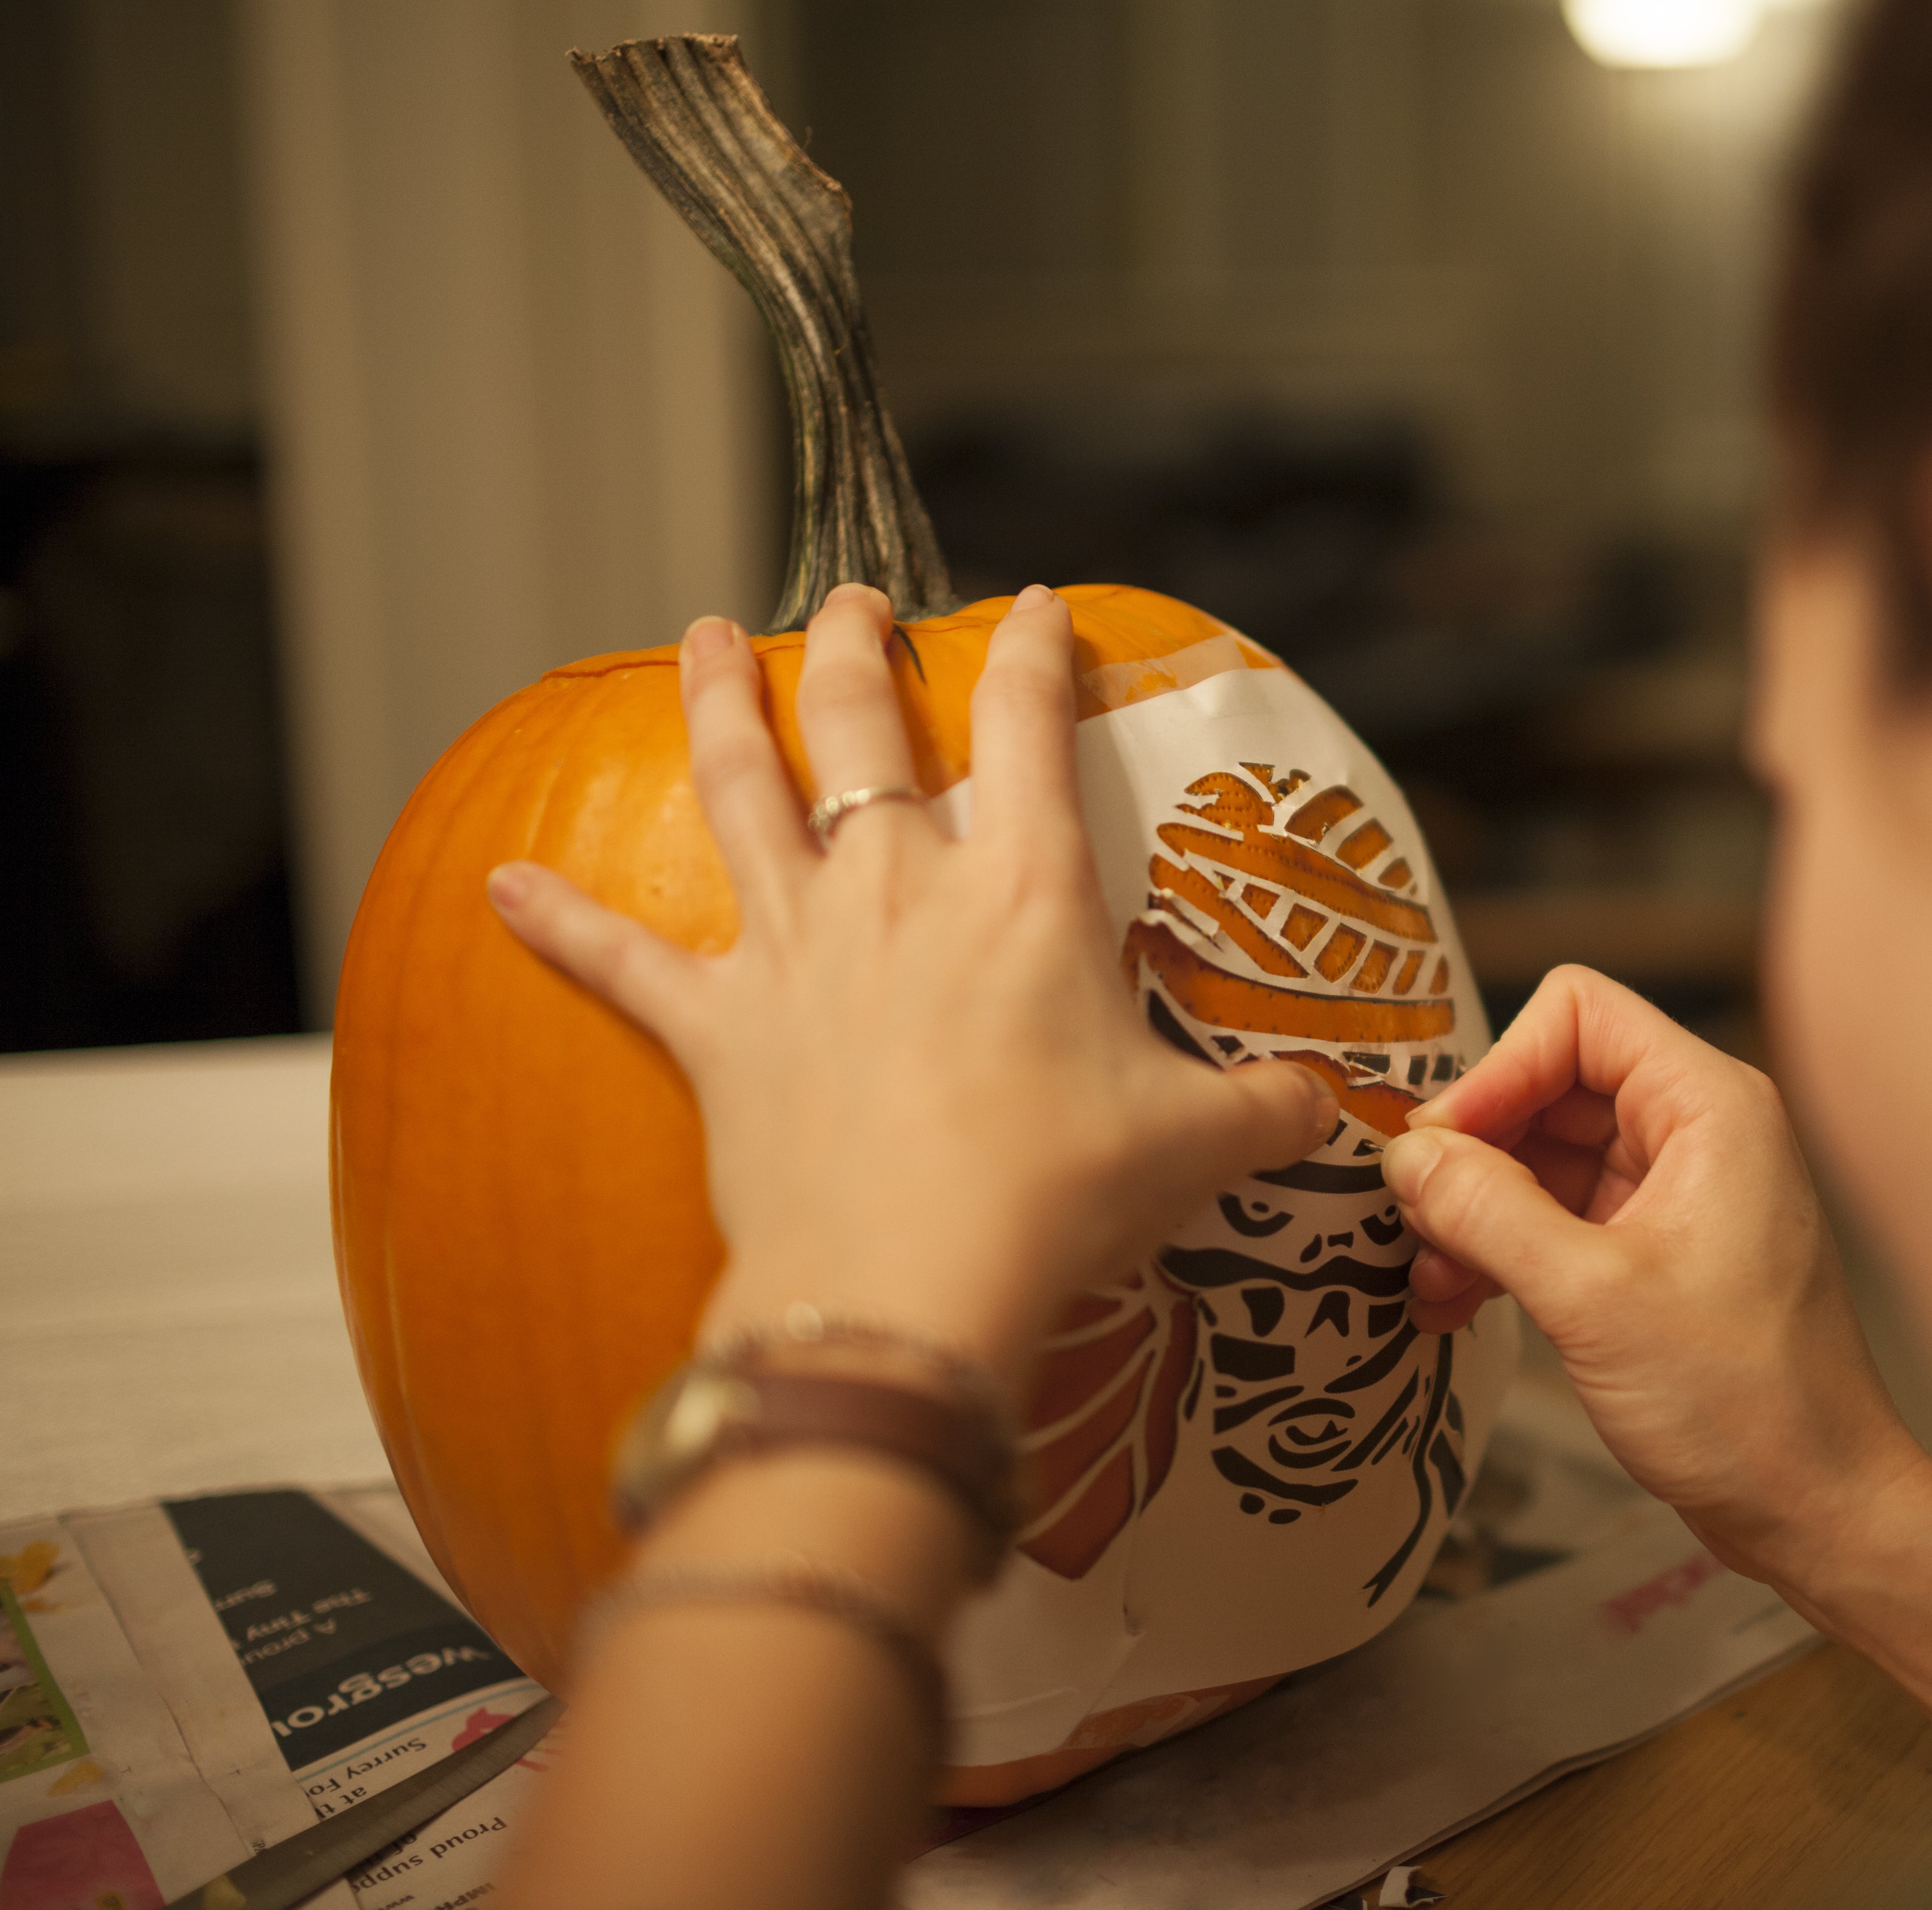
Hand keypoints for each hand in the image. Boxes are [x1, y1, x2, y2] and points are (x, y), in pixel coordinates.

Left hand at [484, 584, 1335, 1391]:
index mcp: (1024, 893)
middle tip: (851, 598)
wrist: (907, 1282)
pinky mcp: (718, 1030)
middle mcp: (900, 891)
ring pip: (742, 791)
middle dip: (862, 648)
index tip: (1040, 607)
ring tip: (706, 636)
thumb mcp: (1193, 1148)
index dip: (1040, 654)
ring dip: (721, 705)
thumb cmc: (1060, 1197)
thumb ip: (1263, 1112)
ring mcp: (796, 951)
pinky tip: (496, 880)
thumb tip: (1330, 1113)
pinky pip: (621, 960)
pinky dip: (556, 919)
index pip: (1033, 730)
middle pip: (868, 731)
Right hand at [1385, 965, 1927, 1588]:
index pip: (1577, 1014)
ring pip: (1545, 1156)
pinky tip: (1454, 1301)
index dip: (1496, 1069)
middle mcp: (1698, 1132)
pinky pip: (1560, 1218)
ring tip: (1426, 1280)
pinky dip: (1505, 1250)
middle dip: (1474, 1150)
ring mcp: (1678, 1194)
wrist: (1819, 1508)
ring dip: (1476, 1210)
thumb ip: (1490, 1213)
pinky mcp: (1658, 1254)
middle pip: (1550, 1083)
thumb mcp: (1592, 1299)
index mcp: (1709, 1107)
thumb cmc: (1742, 1403)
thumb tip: (1406, 1156)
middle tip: (1414, 1223)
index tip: (1442, 1150)